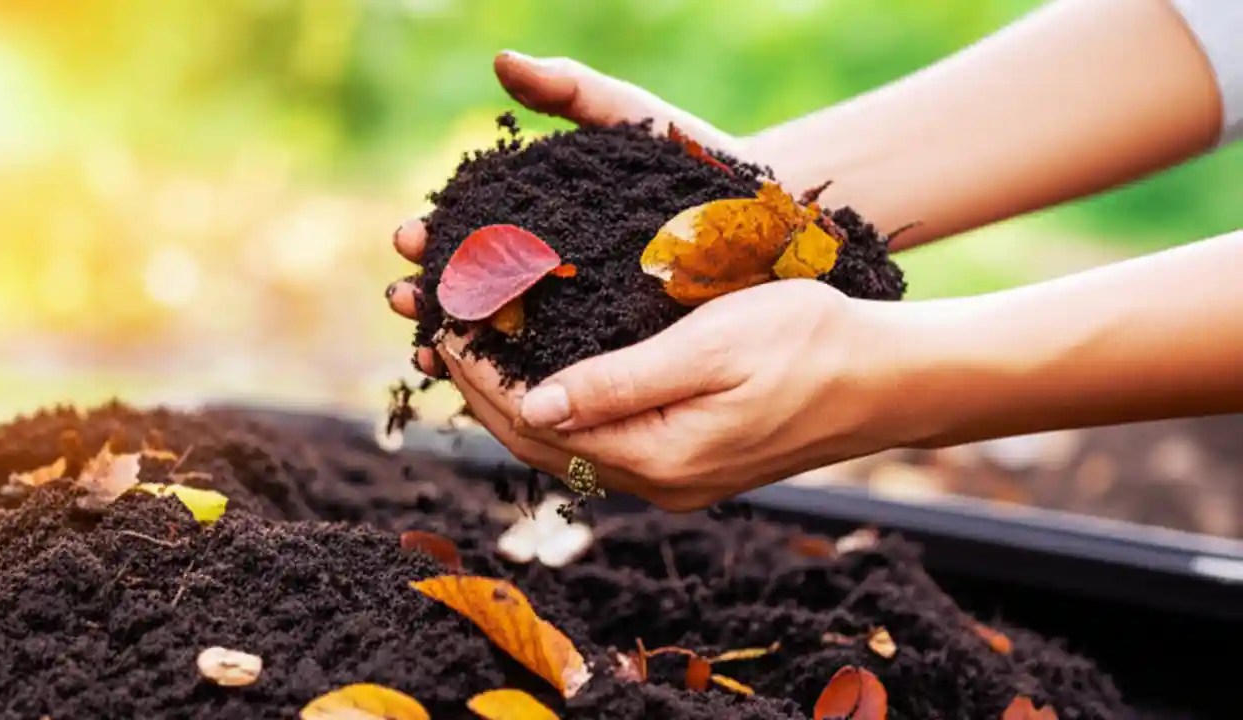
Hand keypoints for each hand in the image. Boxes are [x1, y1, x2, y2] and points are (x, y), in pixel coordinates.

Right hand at [389, 49, 740, 376]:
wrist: (767, 213)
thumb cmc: (696, 158)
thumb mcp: (630, 120)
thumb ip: (572, 89)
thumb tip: (503, 62)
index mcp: (544, 217)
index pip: (470, 230)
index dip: (436, 236)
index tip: (409, 238)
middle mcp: (552, 266)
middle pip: (473, 287)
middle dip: (434, 294)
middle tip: (404, 299)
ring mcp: (579, 312)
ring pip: (503, 338)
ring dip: (459, 348)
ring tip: (429, 352)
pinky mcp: (610, 350)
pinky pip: (554, 374)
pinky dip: (516, 385)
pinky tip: (486, 395)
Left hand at [435, 281, 913, 510]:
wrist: (883, 380)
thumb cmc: (808, 344)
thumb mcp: (712, 346)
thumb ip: (621, 381)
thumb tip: (537, 406)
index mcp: (659, 456)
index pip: (535, 422)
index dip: (480, 372)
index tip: (443, 320)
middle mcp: (657, 482)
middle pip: (538, 444)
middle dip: (480, 389)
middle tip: (439, 332)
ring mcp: (673, 479)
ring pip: (564, 447)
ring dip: (512, 401)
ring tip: (473, 351)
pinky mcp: (687, 463)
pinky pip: (597, 441)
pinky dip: (556, 408)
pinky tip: (542, 374)